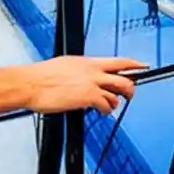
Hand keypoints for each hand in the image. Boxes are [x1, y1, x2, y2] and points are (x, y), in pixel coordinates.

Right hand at [0, 56, 146, 119]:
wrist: (31, 84)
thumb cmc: (41, 76)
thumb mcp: (65, 65)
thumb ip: (81, 70)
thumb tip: (86, 76)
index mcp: (88, 62)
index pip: (118, 61)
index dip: (134, 64)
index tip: (143, 66)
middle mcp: (93, 71)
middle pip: (124, 78)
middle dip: (131, 88)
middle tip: (130, 94)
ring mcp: (91, 84)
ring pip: (117, 93)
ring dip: (115, 102)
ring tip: (109, 107)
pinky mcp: (87, 97)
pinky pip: (106, 105)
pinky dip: (106, 110)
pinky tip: (101, 112)